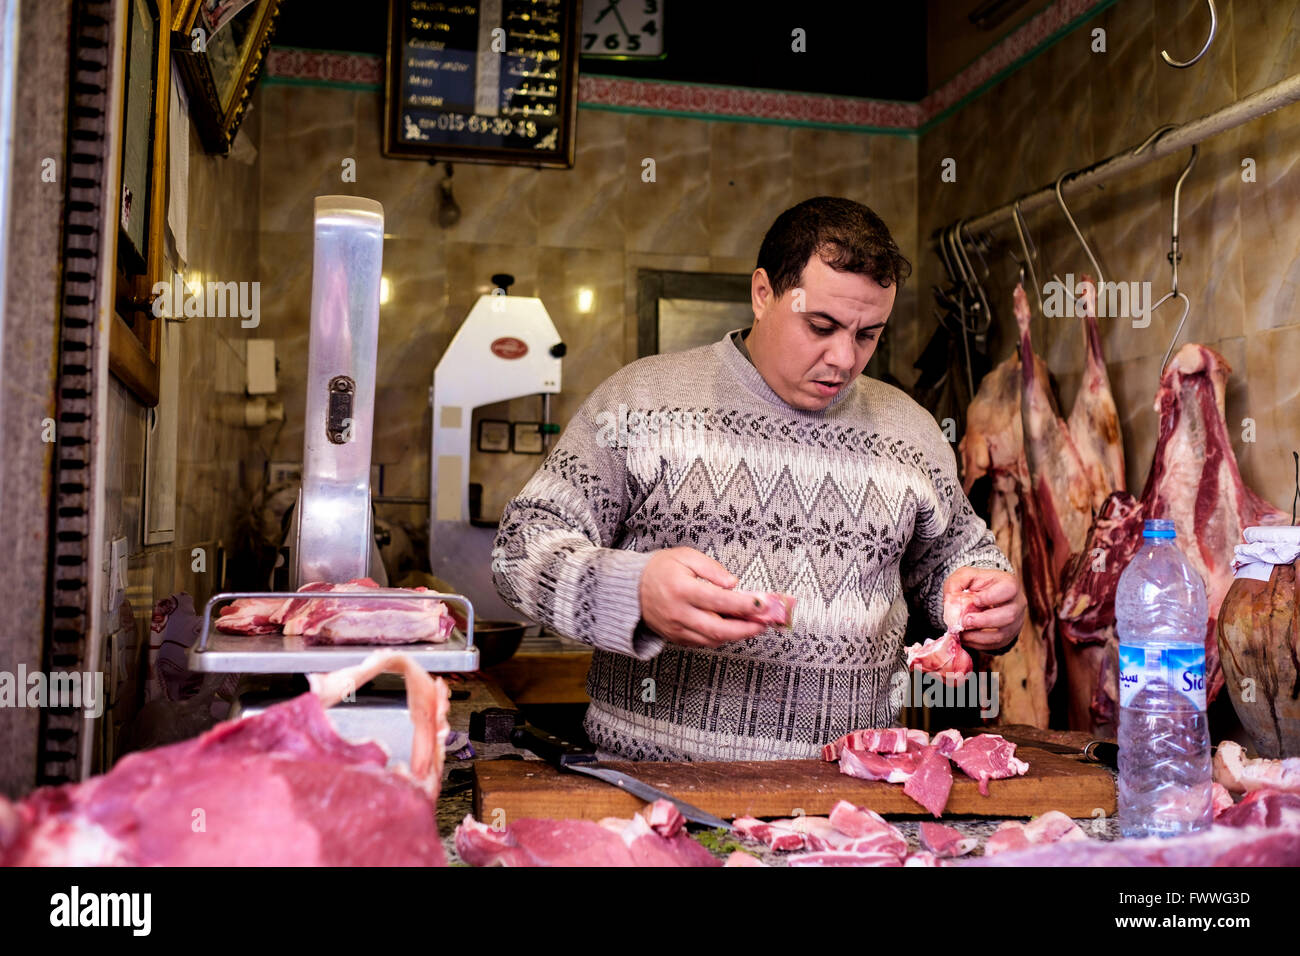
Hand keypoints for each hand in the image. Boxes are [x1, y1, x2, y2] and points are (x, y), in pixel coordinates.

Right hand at [639, 547, 769, 649]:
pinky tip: (732, 628)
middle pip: (719, 629)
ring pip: (713, 640)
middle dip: (747, 628)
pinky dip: (721, 638)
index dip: (744, 604)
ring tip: (752, 625)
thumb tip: (733, 583)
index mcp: (682, 589)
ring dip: (737, 635)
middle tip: (764, 623)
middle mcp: (679, 613)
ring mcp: (676, 629)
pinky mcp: (676, 638)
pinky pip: (703, 643)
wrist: (630, 589)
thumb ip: (711, 568)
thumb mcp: (685, 556)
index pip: (719, 601)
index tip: (762, 603)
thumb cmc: (659, 570)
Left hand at [942, 567, 1024, 653]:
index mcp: (1009, 584)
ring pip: (1002, 634)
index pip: (1008, 590)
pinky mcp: (1009, 636)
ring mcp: (1016, 622)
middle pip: (1008, 615)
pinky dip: (979, 644)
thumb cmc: (978, 584)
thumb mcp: (966, 576)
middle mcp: (1017, 603)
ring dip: (979, 636)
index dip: (991, 597)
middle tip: (965, 621)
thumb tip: (950, 599)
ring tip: (962, 633)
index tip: (975, 600)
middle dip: (984, 621)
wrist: (987, 595)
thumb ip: (957, 582)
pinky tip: (966, 638)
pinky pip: (996, 644)